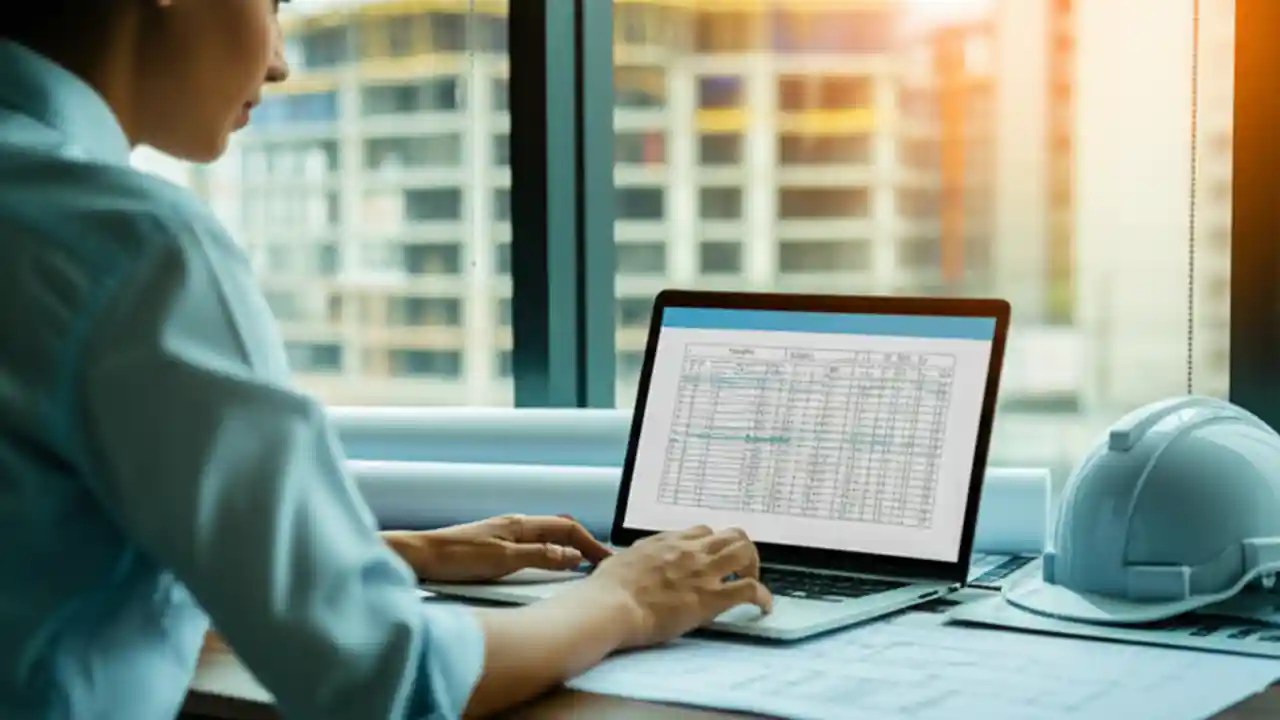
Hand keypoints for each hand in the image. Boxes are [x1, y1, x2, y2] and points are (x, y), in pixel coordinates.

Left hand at [384, 514, 611, 582]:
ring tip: (581, 565)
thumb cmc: (457, 557)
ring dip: (567, 547)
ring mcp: (504, 534)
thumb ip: (540, 556)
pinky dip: (549, 553)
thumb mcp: (504, 560)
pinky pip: (533, 545)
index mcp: (521, 525)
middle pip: (559, 529)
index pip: (567, 528)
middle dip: (583, 542)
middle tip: (600, 561)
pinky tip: (547, 566)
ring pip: (546, 536)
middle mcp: (515, 525)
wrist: (420, 556)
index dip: (590, 543)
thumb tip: (574, 556)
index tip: (607, 560)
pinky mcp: (494, 546)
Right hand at [580, 525, 773, 649]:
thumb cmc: (607, 587)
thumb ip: (638, 557)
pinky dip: (763, 596)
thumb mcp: (623, 559)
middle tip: (739, 569)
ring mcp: (704, 571)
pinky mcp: (712, 597)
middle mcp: (690, 550)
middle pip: (730, 534)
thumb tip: (635, 561)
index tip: (711, 559)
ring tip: (753, 581)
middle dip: (740, 549)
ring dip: (754, 566)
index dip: (711, 544)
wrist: (612, 605)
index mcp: (668, 541)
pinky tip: (764, 606)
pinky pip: (750, 589)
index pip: (702, 532)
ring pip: (745, 552)